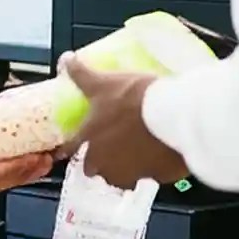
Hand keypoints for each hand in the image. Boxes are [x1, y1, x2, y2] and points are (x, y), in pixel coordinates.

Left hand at [57, 53, 189, 189]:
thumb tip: (66, 59)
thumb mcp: (104, 82)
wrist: (172, 114)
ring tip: (139, 150)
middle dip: (101, 162)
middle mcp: (106, 163)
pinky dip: (155, 167)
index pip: (70, 150)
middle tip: (113, 146)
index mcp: (90, 140)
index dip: (73, 146)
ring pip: (124, 178)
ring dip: (127, 168)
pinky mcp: (158, 178)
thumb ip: (81, 75)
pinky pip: (153, 176)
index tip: (79, 142)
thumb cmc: (134, 98)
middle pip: (96, 169)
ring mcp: (132, 174)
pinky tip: (161, 152)